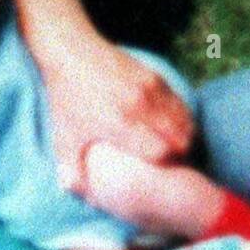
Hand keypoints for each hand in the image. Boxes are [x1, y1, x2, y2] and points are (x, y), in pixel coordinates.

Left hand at [43, 36, 195, 173]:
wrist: (71, 52)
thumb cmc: (67, 99)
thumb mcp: (64, 138)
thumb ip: (73, 171)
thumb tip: (81, 197)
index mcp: (120, 125)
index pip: (161, 153)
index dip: (165, 168)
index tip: (162, 176)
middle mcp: (141, 107)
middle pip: (180, 139)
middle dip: (181, 156)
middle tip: (174, 166)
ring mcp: (151, 90)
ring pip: (185, 121)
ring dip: (185, 138)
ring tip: (178, 151)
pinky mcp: (155, 77)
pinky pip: (180, 103)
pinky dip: (182, 119)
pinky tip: (175, 129)